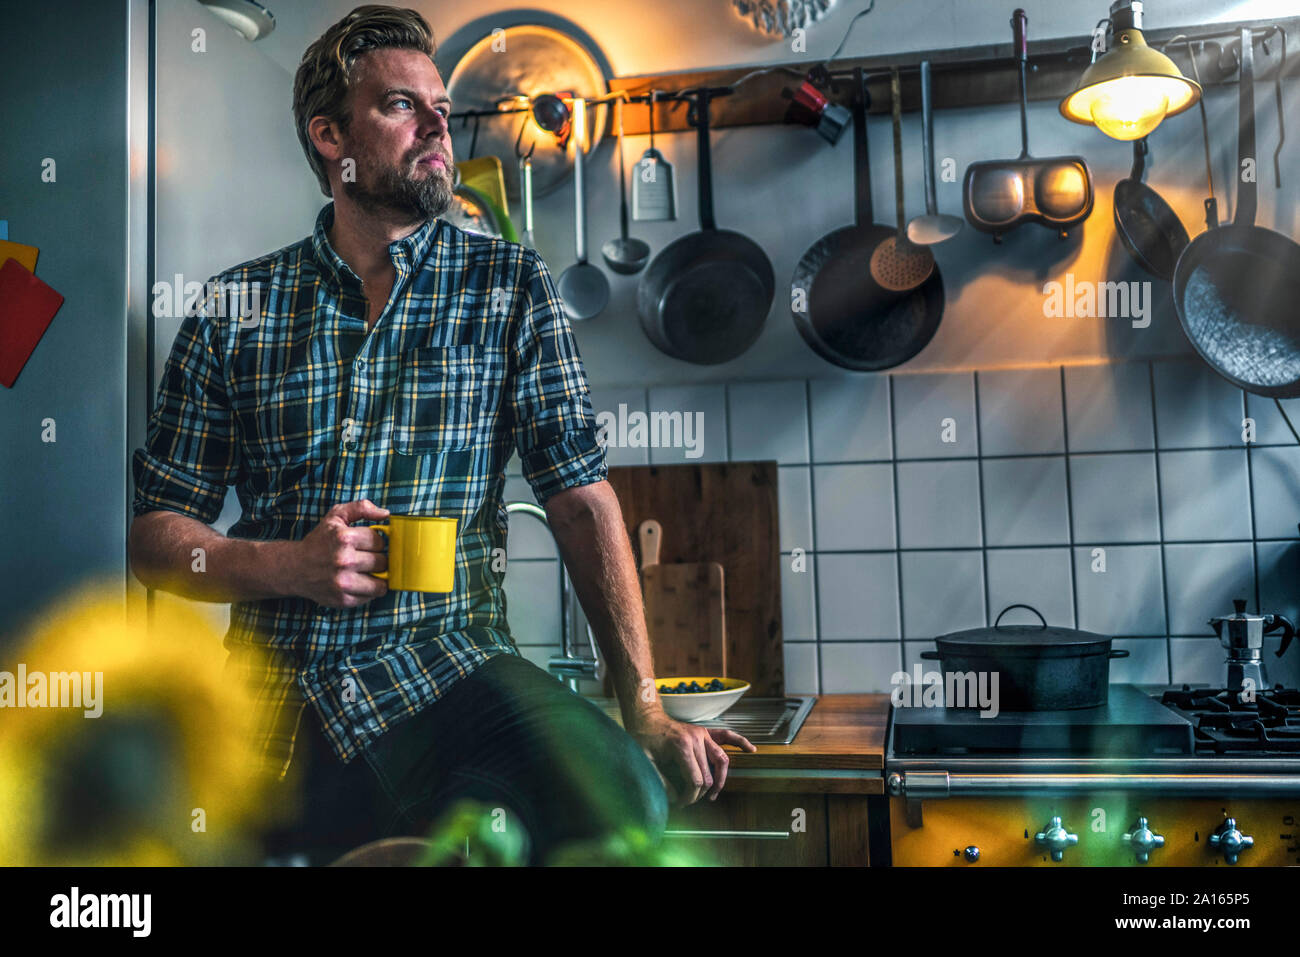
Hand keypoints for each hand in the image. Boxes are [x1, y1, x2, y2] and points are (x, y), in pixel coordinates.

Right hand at [289, 499, 389, 606]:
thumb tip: (386, 514)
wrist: (295, 568)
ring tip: (364, 571)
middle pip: (382, 562)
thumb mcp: (336, 516)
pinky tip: (357, 582)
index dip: (375, 542)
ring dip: (377, 577)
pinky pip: (372, 596)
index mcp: (344, 538)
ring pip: (381, 582)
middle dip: (377, 559)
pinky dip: (369, 590)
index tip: (366, 544)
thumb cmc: (319, 541)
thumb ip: (361, 508)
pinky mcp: (343, 599)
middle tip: (364, 557)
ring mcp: (343, 582)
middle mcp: (344, 561)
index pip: (380, 541)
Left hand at [627, 710, 755, 805]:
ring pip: (721, 760)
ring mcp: (702, 734)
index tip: (680, 803)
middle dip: (700, 792)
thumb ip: (660, 782)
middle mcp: (695, 739)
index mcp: (681, 747)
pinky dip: (740, 742)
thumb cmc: (643, 740)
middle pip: (707, 774)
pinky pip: (727, 736)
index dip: (689, 797)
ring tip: (714, 794)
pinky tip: (751, 750)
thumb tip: (676, 798)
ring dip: (720, 779)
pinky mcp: (705, 732)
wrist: (646, 719)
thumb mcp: (645, 762)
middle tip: (688, 800)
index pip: (695, 780)